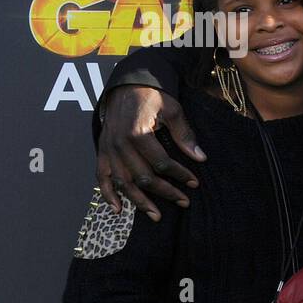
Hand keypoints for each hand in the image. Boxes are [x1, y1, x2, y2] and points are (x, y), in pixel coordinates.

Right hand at [97, 86, 204, 219]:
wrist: (126, 86)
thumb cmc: (152, 97)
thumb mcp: (173, 110)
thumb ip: (184, 135)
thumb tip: (200, 158)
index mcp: (137, 133)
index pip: (161, 163)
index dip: (180, 175)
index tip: (194, 182)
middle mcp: (119, 144)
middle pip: (143, 177)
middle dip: (166, 192)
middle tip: (184, 202)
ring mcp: (108, 150)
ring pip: (123, 183)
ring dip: (140, 202)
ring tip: (157, 216)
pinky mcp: (102, 152)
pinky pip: (102, 178)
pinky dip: (108, 195)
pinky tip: (119, 210)